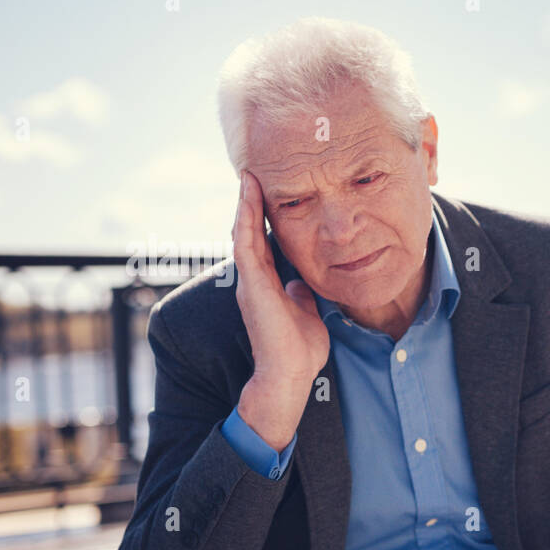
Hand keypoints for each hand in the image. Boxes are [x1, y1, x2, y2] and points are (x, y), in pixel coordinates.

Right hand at [233, 170, 329, 450]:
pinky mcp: (253, 284)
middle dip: (251, 205)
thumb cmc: (299, 350)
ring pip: (243, 233)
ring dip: (245, 204)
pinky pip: (245, 242)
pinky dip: (246, 218)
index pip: (265, 243)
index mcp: (269, 285)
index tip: (270, 194)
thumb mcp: (306, 312)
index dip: (265, 219)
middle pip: (250, 233)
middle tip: (252, 176)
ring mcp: (252, 281)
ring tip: (248, 177)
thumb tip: (302, 281)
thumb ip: (301, 295)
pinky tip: (248, 196)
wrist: (290, 374)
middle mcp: (256, 280)